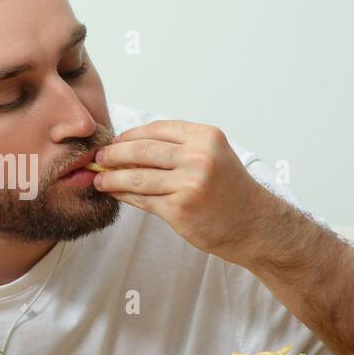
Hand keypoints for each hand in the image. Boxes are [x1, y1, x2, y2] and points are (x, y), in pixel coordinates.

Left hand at [92, 120, 286, 265]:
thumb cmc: (230, 191)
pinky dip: (124, 196)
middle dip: (114, 155)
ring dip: (112, 178)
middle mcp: (199, 158)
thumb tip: (130, 145)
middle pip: (142, 151)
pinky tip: (115, 193)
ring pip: (137, 177)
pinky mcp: (179, 210)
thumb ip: (178, 147)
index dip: (130, 136)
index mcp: (206, 138)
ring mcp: (189, 185)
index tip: (116, 142)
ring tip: (100, 178)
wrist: (254, 225)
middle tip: (99, 159)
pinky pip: (142, 200)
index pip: (156, 130)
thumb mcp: (213, 155)